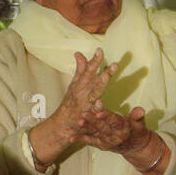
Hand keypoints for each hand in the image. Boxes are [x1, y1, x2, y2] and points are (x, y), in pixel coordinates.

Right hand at [29, 50, 118, 164]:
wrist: (62, 125)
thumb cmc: (71, 103)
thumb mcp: (74, 84)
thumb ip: (80, 69)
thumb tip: (79, 53)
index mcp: (81, 83)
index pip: (88, 69)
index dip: (94, 60)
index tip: (100, 50)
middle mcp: (82, 91)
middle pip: (93, 78)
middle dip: (102, 70)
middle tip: (113, 64)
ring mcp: (84, 103)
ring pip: (93, 92)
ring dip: (99, 84)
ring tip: (106, 76)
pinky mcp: (85, 115)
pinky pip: (92, 111)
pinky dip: (96, 107)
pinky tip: (101, 103)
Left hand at [75, 103, 158, 161]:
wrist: (135, 147)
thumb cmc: (136, 131)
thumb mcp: (139, 124)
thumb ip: (137, 116)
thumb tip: (140, 110)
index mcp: (124, 129)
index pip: (115, 121)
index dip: (107, 117)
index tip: (100, 112)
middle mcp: (114, 136)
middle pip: (103, 127)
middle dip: (93, 120)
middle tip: (84, 113)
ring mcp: (106, 141)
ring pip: (95, 133)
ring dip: (86, 128)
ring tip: (78, 122)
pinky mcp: (100, 144)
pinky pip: (90, 141)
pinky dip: (81, 139)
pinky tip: (71, 137)